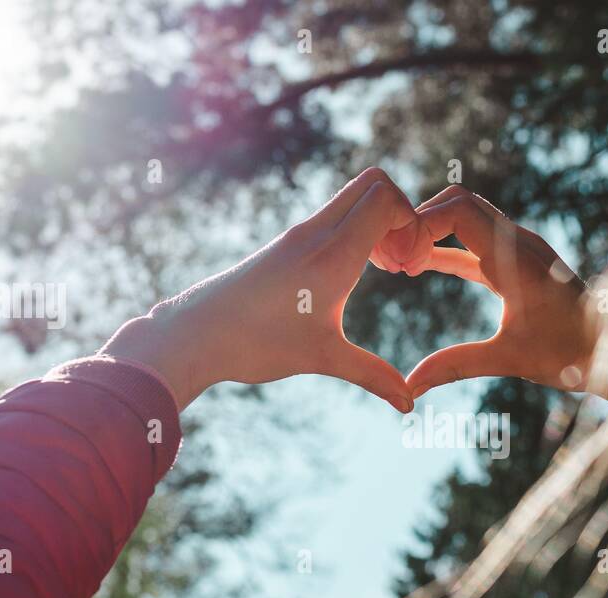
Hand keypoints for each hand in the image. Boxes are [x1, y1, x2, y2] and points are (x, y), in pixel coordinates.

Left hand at [103, 168, 430, 410]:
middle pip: (374, 183)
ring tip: (383, 269)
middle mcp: (316, 233)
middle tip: (402, 261)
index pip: (386, 200)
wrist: (195, 333)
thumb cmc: (256, 344)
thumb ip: (372, 375)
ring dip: (379, 224)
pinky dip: (356, 232)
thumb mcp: (322, 358)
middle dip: (402, 214)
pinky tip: (352, 275)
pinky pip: (334, 216)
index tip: (411, 266)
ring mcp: (298, 234)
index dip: (413, 223)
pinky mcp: (285, 244)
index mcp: (332, 254)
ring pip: (353, 198)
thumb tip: (408, 405)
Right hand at [404, 186, 599, 400]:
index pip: (457, 211)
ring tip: (399, 260)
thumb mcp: (510, 360)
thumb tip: (410, 387)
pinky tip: (421, 265)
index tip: (398, 261)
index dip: (420, 226)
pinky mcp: (522, 262)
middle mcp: (520, 242)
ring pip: (467, 217)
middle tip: (391, 255)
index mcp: (516, 257)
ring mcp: (522, 248)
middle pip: (458, 202)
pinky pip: (477, 242)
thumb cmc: (571, 356)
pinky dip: (449, 248)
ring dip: (433, 232)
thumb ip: (456, 366)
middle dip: (420, 221)